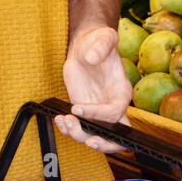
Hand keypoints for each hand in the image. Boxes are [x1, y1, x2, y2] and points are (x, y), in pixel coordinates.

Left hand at [55, 25, 131, 152]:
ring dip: (79, 135)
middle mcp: (112, 106)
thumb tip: (91, 58)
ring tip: (64, 122)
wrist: (87, 46)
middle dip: (103, 143)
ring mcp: (98, 111)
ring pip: (94, 135)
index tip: (77, 108)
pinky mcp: (84, 112)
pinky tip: (60, 120)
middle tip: (88, 141)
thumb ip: (101, 46)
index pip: (114, 111)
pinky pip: (80, 128)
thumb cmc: (99, 42)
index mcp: (121, 92)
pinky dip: (69, 129)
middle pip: (115, 136)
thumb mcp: (104, 37)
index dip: (98, 114)